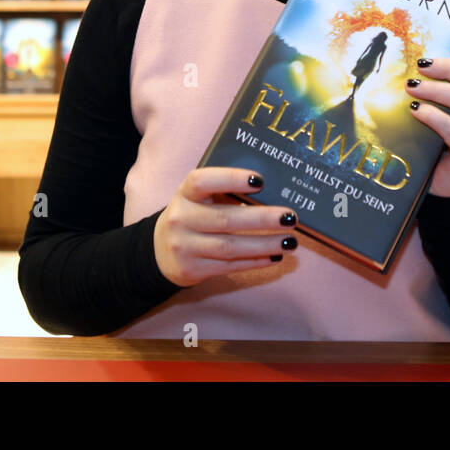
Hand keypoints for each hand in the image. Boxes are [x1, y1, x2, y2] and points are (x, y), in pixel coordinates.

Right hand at [153, 168, 298, 286]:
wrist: (158, 251)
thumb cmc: (192, 215)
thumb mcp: (198, 198)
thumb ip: (225, 191)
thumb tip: (273, 191)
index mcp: (184, 193)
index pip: (203, 181)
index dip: (231, 179)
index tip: (260, 180)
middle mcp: (181, 219)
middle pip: (225, 219)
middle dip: (262, 219)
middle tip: (291, 216)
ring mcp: (184, 247)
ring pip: (230, 247)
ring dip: (264, 245)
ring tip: (290, 241)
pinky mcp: (192, 270)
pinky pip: (229, 266)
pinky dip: (255, 262)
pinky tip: (275, 256)